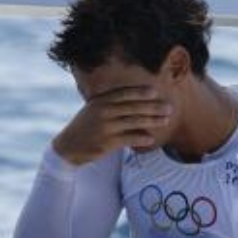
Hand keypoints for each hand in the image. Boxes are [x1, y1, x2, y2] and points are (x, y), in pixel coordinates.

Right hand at [50, 84, 172, 164]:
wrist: (68, 146)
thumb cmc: (85, 126)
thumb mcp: (93, 108)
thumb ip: (110, 101)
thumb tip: (134, 97)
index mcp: (100, 101)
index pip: (124, 94)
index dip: (140, 92)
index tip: (155, 92)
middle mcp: (103, 112)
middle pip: (133, 107)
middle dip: (153, 107)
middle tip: (169, 107)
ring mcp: (105, 128)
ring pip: (134, 122)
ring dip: (152, 121)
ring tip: (165, 120)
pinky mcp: (107, 143)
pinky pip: (129, 139)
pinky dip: (141, 138)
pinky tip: (151, 138)